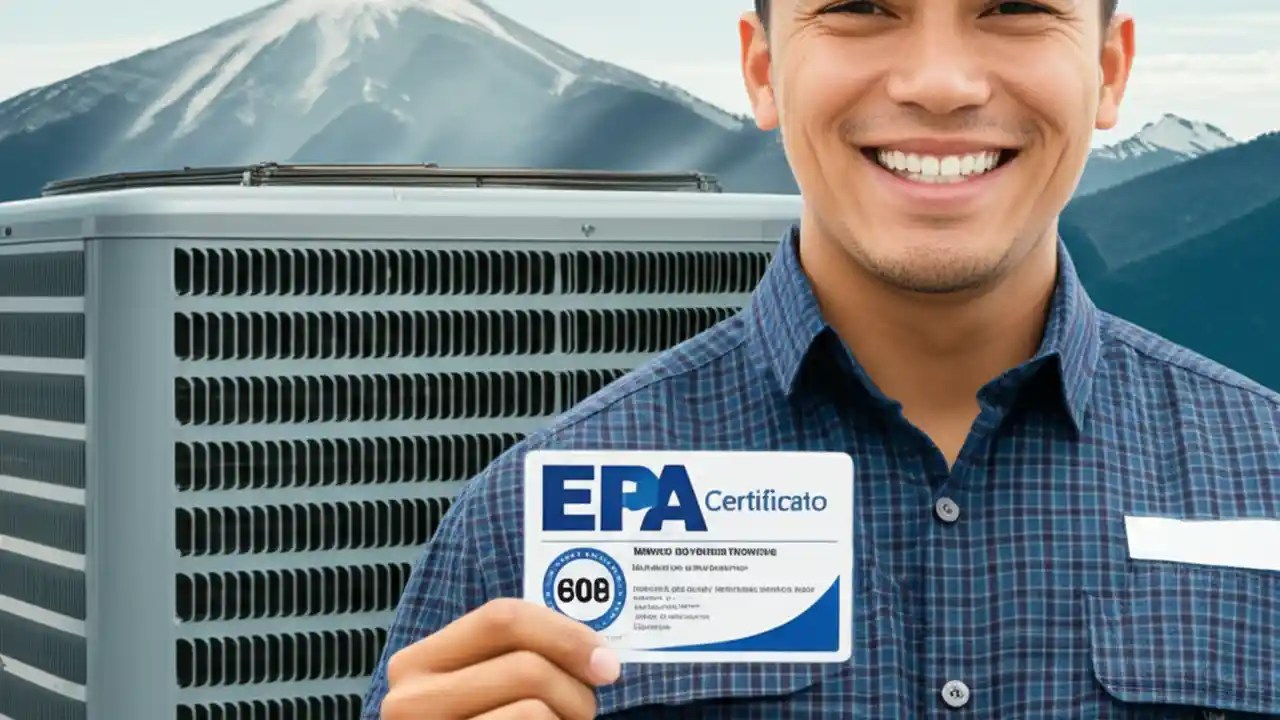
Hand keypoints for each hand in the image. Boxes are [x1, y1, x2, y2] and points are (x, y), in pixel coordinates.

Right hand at [380, 598, 622, 718]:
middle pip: (526, 667)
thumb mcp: (482, 687)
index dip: (566, 633)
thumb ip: (518, 658)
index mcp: (417, 663)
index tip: (605, 661)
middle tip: (585, 712)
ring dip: (570, 719)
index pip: (502, 618)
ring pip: (534, 710)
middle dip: (576, 689)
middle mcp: (411, 701)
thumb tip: (599, 657)